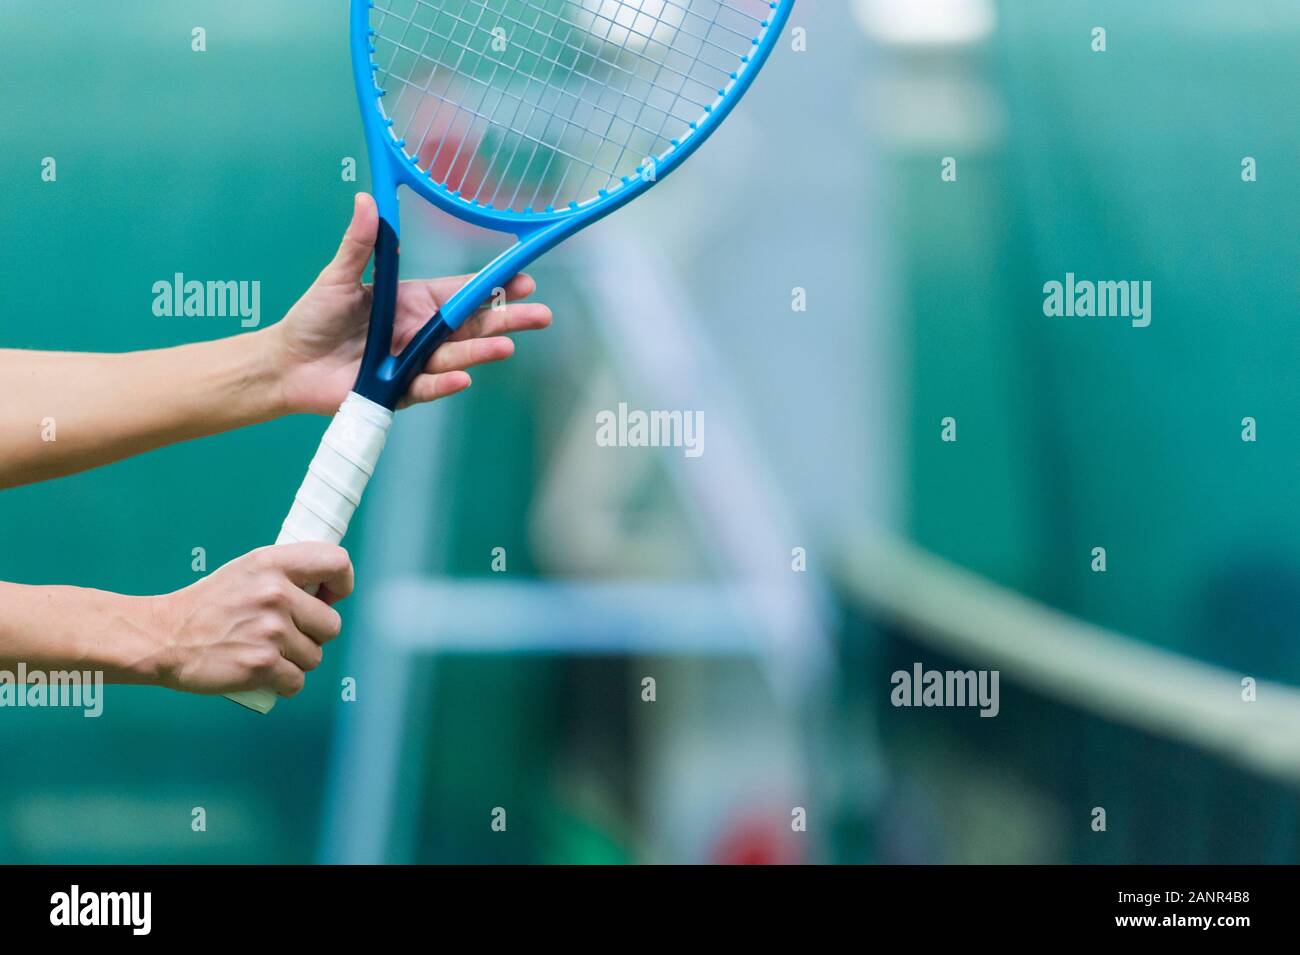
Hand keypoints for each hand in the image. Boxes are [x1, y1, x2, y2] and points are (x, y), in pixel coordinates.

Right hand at [149, 543, 353, 696]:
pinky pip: (297, 681)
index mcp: (273, 564)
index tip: (327, 598)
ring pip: (315, 656)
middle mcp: (276, 593)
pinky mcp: (262, 665)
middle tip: (283, 634)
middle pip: (331, 624)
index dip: (341, 584)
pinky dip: (283, 683)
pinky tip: (264, 673)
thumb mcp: (248, 570)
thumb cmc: (208, 606)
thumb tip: (327, 591)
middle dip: (312, 634)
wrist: (162, 636)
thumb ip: (287, 574)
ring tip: (266, 651)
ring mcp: (270, 630)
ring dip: (296, 660)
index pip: (337, 562)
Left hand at [268, 192, 551, 414]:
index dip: (492, 288)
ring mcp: (412, 363)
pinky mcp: (399, 392)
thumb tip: (367, 199)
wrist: (287, 363)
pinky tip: (463, 377)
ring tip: (507, 346)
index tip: (524, 280)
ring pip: (456, 356)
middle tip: (540, 316)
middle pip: (472, 326)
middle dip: (507, 320)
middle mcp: (420, 333)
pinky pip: (427, 386)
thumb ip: (359, 244)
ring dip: (482, 352)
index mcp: (413, 303)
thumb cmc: (313, 318)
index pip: (461, 293)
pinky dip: (445, 383)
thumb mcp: (338, 277)